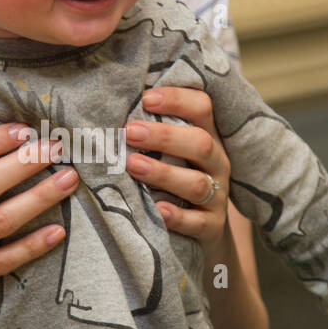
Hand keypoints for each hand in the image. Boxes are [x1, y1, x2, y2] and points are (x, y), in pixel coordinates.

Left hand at [124, 87, 230, 247]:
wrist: (205, 229)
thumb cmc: (175, 180)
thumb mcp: (172, 153)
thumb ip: (152, 131)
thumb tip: (110, 105)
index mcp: (207, 137)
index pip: (202, 108)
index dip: (177, 99)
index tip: (146, 99)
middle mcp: (216, 164)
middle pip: (201, 143)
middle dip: (164, 136)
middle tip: (129, 132)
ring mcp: (217, 197)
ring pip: (197, 184)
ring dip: (164, 173)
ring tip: (133, 165)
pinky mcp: (212, 227)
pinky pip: (197, 222)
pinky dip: (177, 217)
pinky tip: (158, 209)